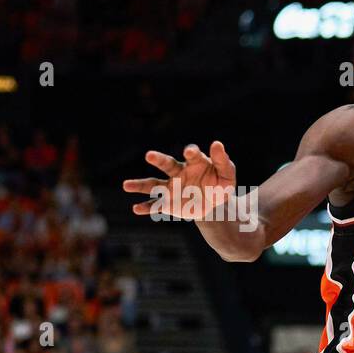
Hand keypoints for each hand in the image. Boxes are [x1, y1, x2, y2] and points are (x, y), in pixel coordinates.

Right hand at [123, 142, 237, 219]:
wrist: (214, 205)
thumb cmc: (220, 185)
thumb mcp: (227, 176)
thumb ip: (223, 162)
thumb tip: (217, 143)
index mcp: (195, 163)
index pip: (192, 155)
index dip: (191, 152)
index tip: (189, 151)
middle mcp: (179, 172)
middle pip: (167, 164)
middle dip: (158, 160)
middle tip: (149, 155)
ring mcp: (171, 187)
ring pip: (154, 184)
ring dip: (140, 184)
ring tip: (126, 185)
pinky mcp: (168, 203)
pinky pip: (155, 204)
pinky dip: (146, 207)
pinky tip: (136, 209)